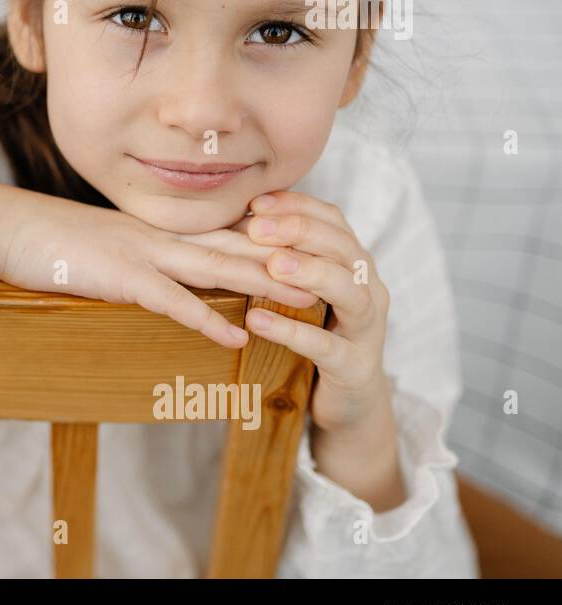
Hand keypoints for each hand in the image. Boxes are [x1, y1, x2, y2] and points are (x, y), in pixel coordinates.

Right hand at [0, 181, 318, 348]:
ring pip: (215, 268)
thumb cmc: (36, 237)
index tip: (302, 254)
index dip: (261, 243)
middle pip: (232, 245)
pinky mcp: (119, 276)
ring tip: (307, 302)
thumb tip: (140, 270)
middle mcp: (154, 235)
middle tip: (329, 273)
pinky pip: (172, 300)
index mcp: (148, 229)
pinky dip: (207, 317)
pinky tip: (236, 334)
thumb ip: (121, 255)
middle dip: (283, 259)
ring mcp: (139, 253)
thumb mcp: (90, 244)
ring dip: (264, 284)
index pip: (216, 233)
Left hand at [238, 190, 391, 432]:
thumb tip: (235, 221)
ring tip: (271, 265)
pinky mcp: (355, 367)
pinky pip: (327, 345)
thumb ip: (282, 258)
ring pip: (349, 290)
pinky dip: (292, 331)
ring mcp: (367, 328)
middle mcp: (368, 288)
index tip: (256, 202)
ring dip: (309, 273)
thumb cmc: (316, 334)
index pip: (333, 221)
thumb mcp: (302, 291)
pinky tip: (258, 320)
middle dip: (300, 232)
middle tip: (256, 228)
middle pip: (343, 247)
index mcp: (354, 264)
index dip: (297, 205)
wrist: (348, 402)